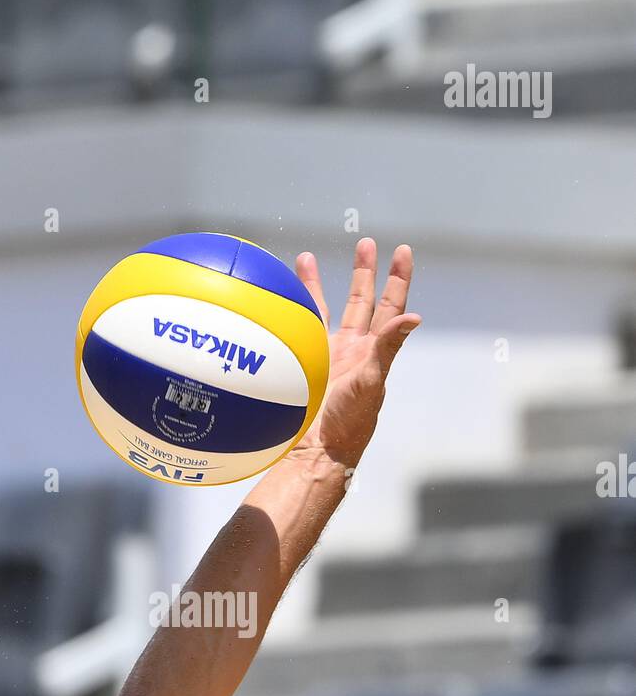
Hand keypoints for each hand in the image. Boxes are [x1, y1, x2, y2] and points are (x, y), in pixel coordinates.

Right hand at [291, 238, 420, 470]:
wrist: (315, 451)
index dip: (398, 280)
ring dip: (318, 284)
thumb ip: (387, 348)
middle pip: (362, 302)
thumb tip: (415, 317)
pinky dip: (290, 310)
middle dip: (365, 272)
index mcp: (374, 352)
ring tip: (306, 258)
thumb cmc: (348, 423)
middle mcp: (352, 350)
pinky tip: (280, 293)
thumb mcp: (370, 382)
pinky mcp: (300, 365)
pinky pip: (297, 330)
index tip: (403, 251)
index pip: (391, 308)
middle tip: (366, 243)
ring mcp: (325, 356)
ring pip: (325, 311)